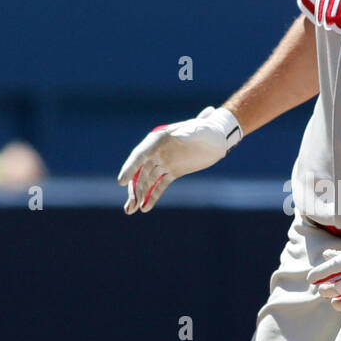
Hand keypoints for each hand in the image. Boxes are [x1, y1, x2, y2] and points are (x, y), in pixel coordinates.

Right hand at [117, 106, 239, 214]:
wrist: (219, 138)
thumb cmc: (209, 130)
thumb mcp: (200, 129)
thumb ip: (189, 133)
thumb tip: (179, 135)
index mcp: (159, 139)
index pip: (140, 155)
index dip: (130, 168)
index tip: (122, 182)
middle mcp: (157, 151)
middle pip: (140, 171)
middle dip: (134, 188)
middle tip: (130, 205)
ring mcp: (164, 162)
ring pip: (147, 180)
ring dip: (140, 195)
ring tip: (133, 211)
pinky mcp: (172, 172)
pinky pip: (159, 186)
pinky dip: (152, 196)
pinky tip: (146, 208)